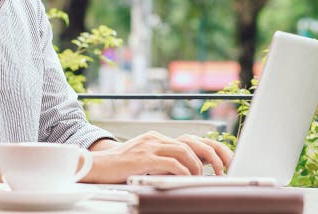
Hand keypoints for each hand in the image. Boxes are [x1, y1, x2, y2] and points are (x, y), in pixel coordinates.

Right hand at [83, 131, 232, 183]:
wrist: (97, 165)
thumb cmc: (119, 167)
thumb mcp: (142, 159)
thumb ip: (159, 160)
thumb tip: (180, 171)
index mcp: (156, 138)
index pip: (188, 141)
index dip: (206, 150)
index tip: (219, 161)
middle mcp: (155, 138)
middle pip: (190, 143)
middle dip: (210, 155)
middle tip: (221, 169)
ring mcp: (150, 146)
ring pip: (184, 151)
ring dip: (197, 165)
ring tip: (203, 176)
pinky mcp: (145, 157)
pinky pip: (171, 162)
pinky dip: (183, 170)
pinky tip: (186, 178)